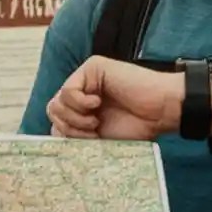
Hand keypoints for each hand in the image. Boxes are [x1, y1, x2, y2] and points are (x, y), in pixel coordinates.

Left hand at [46, 56, 182, 140]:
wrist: (159, 112)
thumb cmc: (136, 126)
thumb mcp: (99, 138)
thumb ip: (75, 134)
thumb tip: (52, 134)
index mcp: (83, 109)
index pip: (56, 121)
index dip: (65, 136)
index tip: (86, 143)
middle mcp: (82, 92)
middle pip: (53, 112)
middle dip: (70, 128)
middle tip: (93, 132)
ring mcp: (86, 78)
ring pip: (57, 102)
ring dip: (76, 118)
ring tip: (96, 120)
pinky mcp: (92, 68)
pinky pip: (68, 90)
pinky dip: (80, 103)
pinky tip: (98, 103)